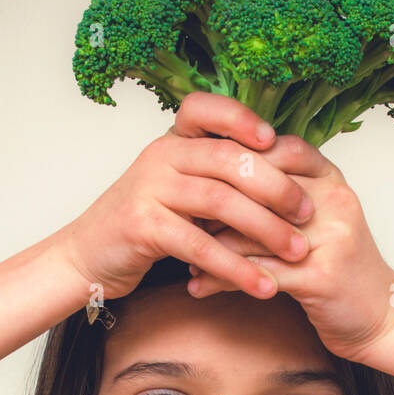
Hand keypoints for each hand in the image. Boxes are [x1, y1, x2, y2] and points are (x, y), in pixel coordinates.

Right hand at [56, 92, 315, 302]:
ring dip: (265, 229)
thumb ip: (215, 177)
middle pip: (229, 160)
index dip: (241, 118)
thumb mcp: (177, 189)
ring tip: (297, 251)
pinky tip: (264, 285)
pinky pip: (200, 246)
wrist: (86, 256)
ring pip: (220, 201)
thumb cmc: (143, 225)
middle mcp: (160, 156)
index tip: (277, 140)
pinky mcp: (143, 227)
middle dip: (276, 187)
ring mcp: (149, 189)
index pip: (206, 109)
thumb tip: (282, 173)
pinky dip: (237, 268)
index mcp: (172, 141)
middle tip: (308, 212)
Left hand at [185, 135, 393, 363]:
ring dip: (210, 247)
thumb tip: (229, 177)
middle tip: (181, 219)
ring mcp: (330, 238)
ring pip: (251, 231)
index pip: (276, 150)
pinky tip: (199, 286)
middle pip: (257, 188)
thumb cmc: (344, 269)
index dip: (234, 161)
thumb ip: (287, 196)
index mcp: (332, 181)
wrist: (383, 317)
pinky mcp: (320, 277)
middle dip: (213, 205)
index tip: (200, 179)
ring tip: (186, 257)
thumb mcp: (322, 220)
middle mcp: (333, 202)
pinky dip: (221, 280)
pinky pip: (256, 272)